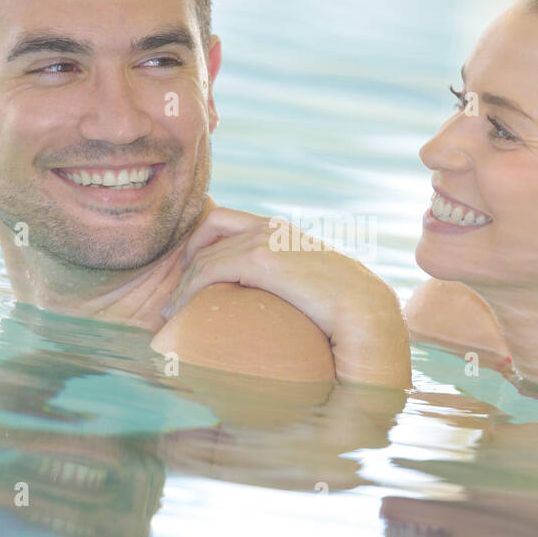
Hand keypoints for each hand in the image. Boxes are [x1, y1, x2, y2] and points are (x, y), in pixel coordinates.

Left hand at [160, 207, 411, 387]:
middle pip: (209, 229)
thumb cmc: (343, 310)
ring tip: (172, 310)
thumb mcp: (309, 288)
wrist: (365, 309)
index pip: (227, 222)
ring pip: (203, 252)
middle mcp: (270, 227)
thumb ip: (287, 286)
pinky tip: (180, 311)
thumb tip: (277, 314)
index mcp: (282, 231)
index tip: (191, 276)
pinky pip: (208, 269)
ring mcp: (264, 238)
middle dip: (187, 256)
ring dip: (183, 281)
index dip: (202, 244)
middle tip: (178, 290)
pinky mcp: (258, 257)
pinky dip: (188, 289)